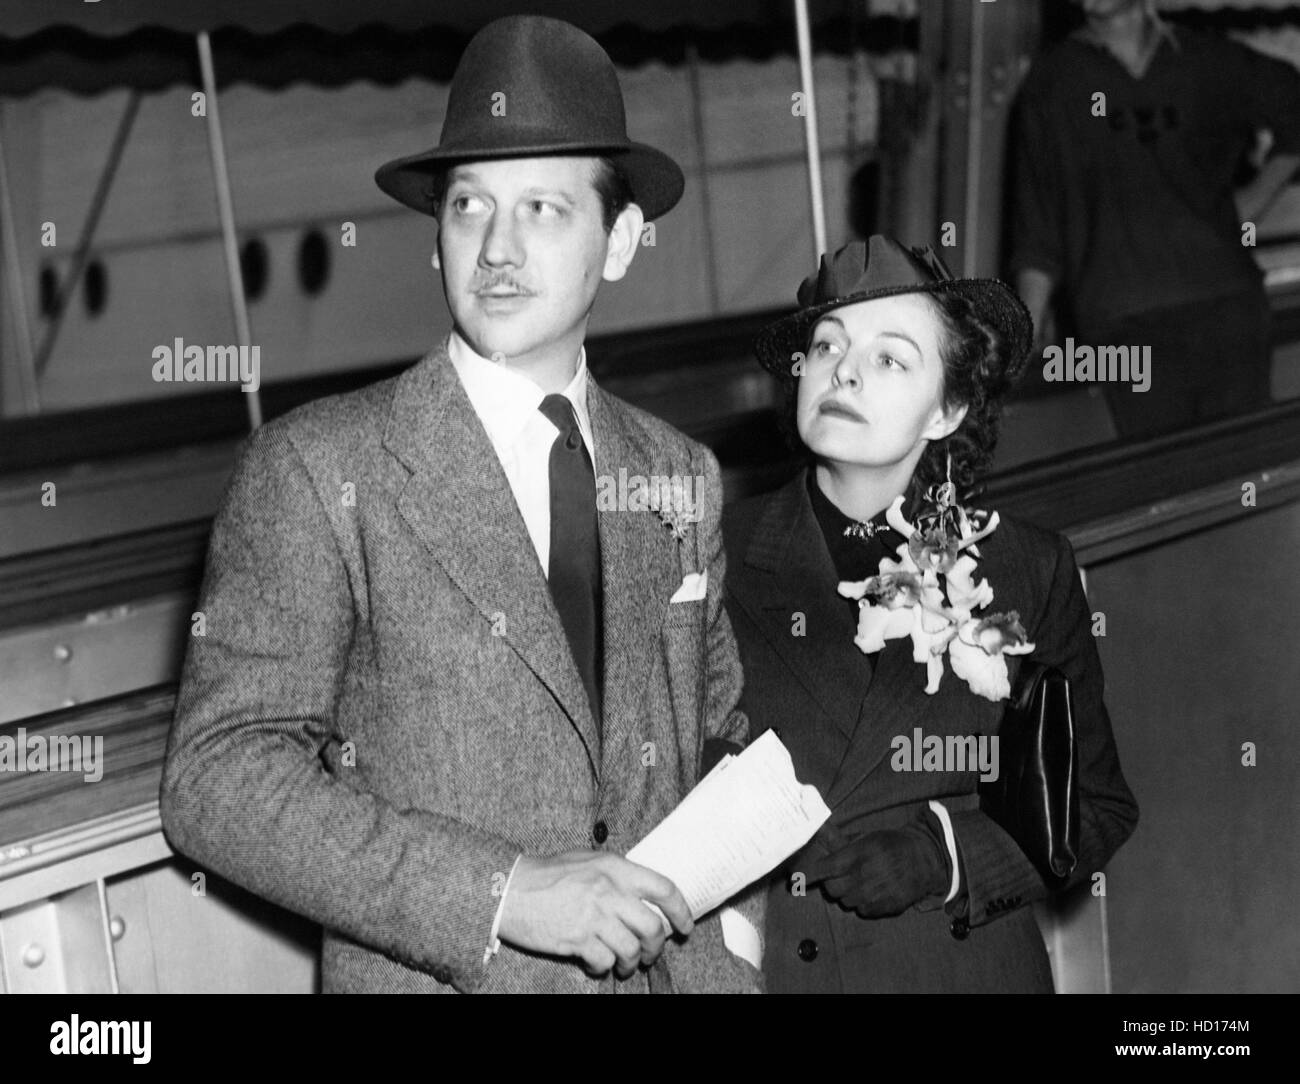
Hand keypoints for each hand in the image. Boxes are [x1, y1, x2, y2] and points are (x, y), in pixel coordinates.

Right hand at [497, 852, 693, 978]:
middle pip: (653, 926)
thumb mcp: (588, 861)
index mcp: (615, 867)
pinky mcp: (577, 939)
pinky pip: (605, 962)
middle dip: (657, 947)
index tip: (684, 925)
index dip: (681, 910)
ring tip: (623, 965)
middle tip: (650, 954)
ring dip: (631, 963)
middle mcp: (609, 890)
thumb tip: (643, 897)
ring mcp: (594, 915)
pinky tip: (595, 964)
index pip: (664, 888)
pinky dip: (604, 968)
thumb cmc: (548, 874)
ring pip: (632, 949)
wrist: (510, 889)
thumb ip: (616, 875)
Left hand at [803, 815, 949, 918]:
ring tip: (860, 882)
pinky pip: (861, 910)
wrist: (924, 861)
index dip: (809, 874)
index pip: (827, 867)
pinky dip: (862, 903)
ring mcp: (876, 894)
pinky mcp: (885, 908)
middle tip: (840, 875)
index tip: (794, 879)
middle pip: (832, 889)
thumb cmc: (890, 845)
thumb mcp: (867, 838)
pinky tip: (872, 891)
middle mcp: (866, 876)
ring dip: (846, 893)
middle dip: (831, 883)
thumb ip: (840, 841)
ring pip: (845, 901)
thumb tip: (817, 829)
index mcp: (860, 855)